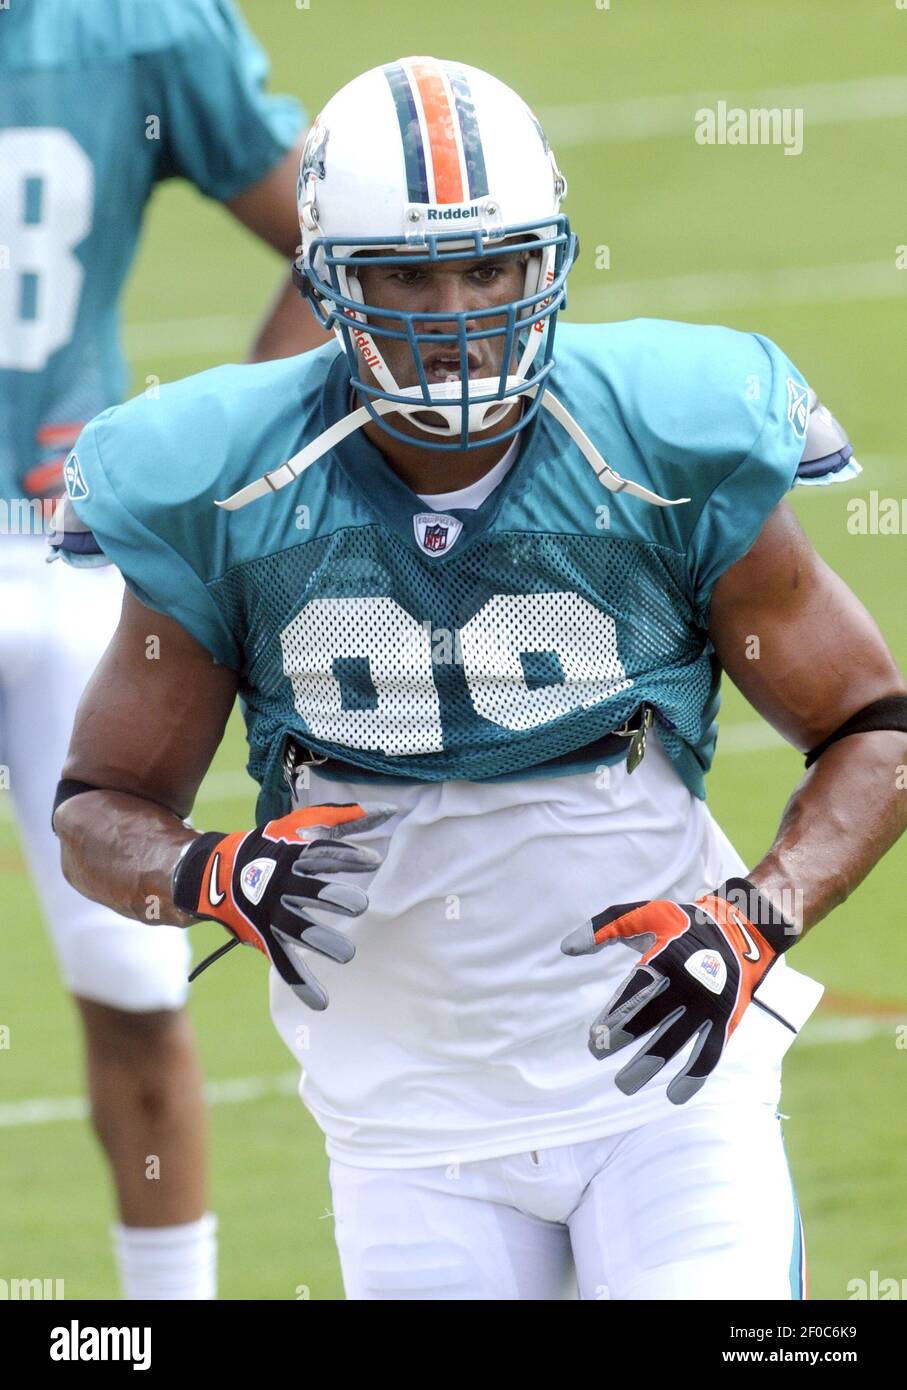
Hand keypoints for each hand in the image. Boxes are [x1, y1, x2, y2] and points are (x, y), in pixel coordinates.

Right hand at [173, 803, 393, 1008]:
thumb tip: (389, 810)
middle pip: (310, 893)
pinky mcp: (266, 939)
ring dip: (324, 943)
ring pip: (299, 931)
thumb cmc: (274, 846)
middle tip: (360, 906)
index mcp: (292, 855)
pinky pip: (285, 963)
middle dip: (335, 899)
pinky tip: (322, 1002)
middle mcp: (282, 885)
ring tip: (348, 954)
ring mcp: (273, 914)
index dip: (347, 857)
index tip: (375, 862)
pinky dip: (302, 983)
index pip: (322, 854)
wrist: (218, 874)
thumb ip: (345, 817)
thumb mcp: (303, 823)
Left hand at [561, 877, 797, 1103]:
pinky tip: (675, 1095)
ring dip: (649, 1065)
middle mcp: (687, 984)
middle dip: (621, 1040)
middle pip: (650, 1019)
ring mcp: (707, 1006)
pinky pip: (710, 1054)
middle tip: (597, 1054)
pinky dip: (694, 1077)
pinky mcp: (725, 1021)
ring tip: (623, 1084)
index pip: (634, 993)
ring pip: (676, 1042)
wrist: (741, 930)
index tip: (594, 1037)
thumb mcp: (644, 914)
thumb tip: (566, 948)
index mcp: (665, 958)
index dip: (613, 1017)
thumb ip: (604, 927)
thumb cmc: (683, 924)